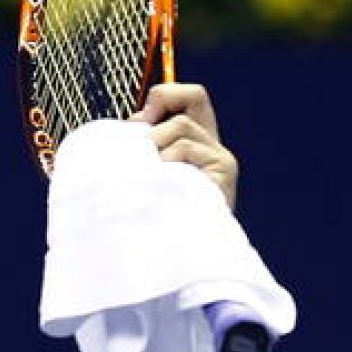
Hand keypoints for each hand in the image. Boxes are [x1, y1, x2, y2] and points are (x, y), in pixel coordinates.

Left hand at [130, 83, 237, 208]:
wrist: (177, 256)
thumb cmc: (155, 215)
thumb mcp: (145, 173)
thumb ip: (143, 147)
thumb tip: (130, 124)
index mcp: (196, 140)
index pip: (191, 96)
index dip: (165, 95)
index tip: (139, 120)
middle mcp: (212, 146)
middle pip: (195, 97)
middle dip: (160, 112)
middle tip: (142, 143)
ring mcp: (220, 159)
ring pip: (181, 127)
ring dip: (154, 146)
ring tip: (148, 174)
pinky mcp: (221, 174)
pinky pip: (186, 150)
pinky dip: (165, 162)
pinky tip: (160, 183)